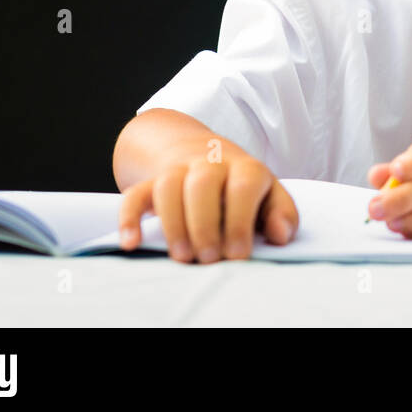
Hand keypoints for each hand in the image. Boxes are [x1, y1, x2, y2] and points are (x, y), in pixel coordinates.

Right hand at [117, 151, 297, 262]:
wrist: (202, 152)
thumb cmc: (242, 187)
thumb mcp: (270, 195)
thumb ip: (282, 214)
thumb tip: (280, 235)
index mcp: (246, 167)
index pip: (243, 187)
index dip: (239, 221)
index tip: (237, 255)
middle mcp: (211, 162)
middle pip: (203, 185)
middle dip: (205, 226)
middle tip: (208, 259)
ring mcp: (179, 168)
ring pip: (168, 186)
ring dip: (173, 224)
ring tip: (182, 257)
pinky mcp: (152, 180)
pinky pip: (134, 194)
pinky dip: (129, 218)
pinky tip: (132, 243)